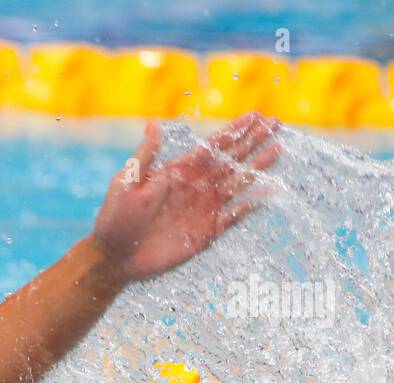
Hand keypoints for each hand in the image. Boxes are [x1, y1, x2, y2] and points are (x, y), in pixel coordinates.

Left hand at [91, 112, 281, 282]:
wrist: (114, 256)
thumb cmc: (115, 218)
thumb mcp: (127, 182)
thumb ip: (146, 154)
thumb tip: (153, 123)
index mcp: (178, 171)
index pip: (213, 146)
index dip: (235, 130)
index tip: (256, 115)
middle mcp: (195, 187)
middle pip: (231, 159)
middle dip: (253, 141)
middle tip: (277, 123)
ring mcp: (203, 208)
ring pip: (237, 183)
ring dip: (258, 166)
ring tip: (279, 148)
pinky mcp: (205, 232)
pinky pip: (234, 216)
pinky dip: (251, 204)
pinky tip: (268, 191)